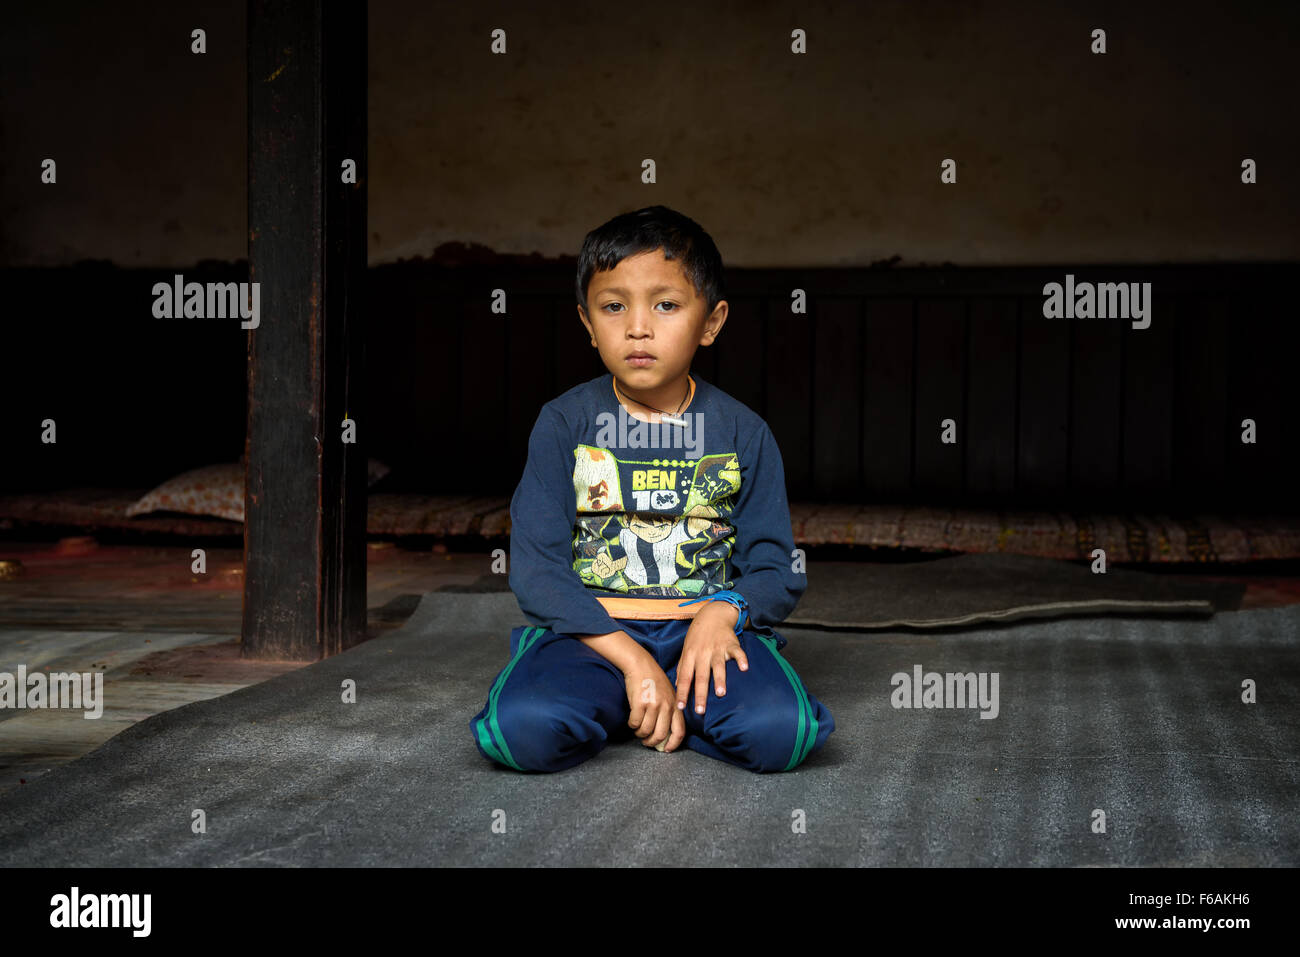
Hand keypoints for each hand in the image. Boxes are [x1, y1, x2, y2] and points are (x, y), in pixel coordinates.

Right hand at [624, 656, 685, 751]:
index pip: (679, 731)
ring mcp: (653, 705)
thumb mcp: (669, 693)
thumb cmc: (653, 679)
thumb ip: (670, 709)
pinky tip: (631, 722)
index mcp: (675, 705)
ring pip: (646, 730)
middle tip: (646, 742)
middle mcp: (666, 706)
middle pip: (660, 734)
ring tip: (637, 731)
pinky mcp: (639, 703)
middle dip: (652, 742)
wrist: (640, 664)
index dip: (673, 744)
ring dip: (640, 734)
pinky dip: (632, 726)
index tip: (666, 750)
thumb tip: (666, 731)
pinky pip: (634, 723)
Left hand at [675, 600, 748, 716]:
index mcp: (690, 656)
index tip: (680, 707)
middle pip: (701, 676)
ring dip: (719, 679)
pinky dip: (741, 659)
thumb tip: (677, 686)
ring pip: (718, 666)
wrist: (712, 615)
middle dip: (700, 694)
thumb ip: (683, 668)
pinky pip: (737, 652)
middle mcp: (703, 654)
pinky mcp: (731, 644)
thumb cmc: (698, 637)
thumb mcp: (686, 650)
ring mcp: (717, 648)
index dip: (682, 693)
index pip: (684, 677)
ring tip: (720, 694)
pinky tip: (744, 668)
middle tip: (700, 710)